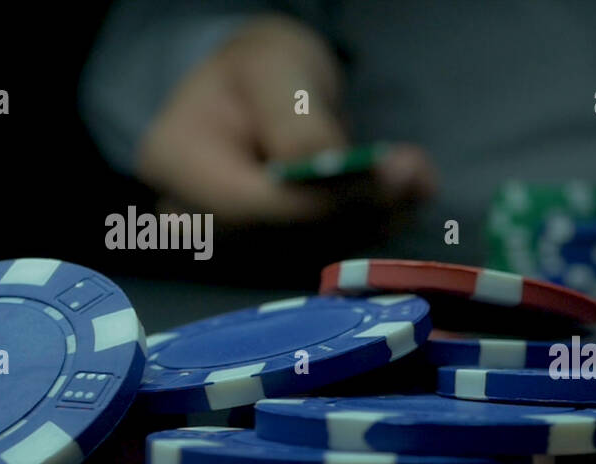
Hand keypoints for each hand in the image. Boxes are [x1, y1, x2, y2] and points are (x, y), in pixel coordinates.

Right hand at [137, 15, 434, 224]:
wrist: (258, 96)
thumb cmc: (260, 72)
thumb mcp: (274, 73)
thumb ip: (298, 123)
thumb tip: (333, 169)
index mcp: (177, 164)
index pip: (254, 206)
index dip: (325, 203)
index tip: (389, 179)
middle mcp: (199, 220)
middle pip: (289, 238)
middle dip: (363, 210)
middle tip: (416, 175)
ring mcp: (238, 248)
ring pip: (318, 252)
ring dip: (379, 221)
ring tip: (417, 178)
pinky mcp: (278, 259)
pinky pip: (333, 253)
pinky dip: (377, 227)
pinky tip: (408, 195)